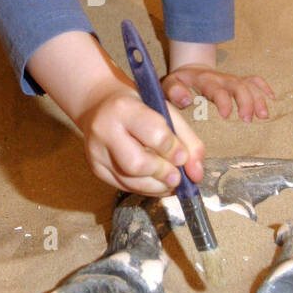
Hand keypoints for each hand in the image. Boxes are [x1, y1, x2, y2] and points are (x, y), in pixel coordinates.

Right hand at [76, 83, 204, 195]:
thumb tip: (197, 175)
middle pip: (138, 165)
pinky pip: (124, 187)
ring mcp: (96, 152)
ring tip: (170, 180)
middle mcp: (104, 130)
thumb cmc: (137, 105)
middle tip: (178, 176)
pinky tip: (156, 182)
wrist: (98, 104)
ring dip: (157, 186)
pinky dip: (146, 189)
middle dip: (163, 174)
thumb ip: (187, 139)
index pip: (154, 135)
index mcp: (124, 108)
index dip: (174, 150)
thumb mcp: (164, 110)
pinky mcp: (96, 168)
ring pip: (131, 182)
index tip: (184, 157)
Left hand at [162, 65, 274, 120]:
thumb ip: (174, 91)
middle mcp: (221, 78)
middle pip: (238, 86)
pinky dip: (264, 89)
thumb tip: (187, 100)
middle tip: (247, 119)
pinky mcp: (239, 81)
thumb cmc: (179, 84)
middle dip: (245, 102)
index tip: (227, 116)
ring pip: (249, 85)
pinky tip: (272, 100)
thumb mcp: (168, 85)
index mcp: (204, 80)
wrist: (190, 71)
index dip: (223, 101)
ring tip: (263, 116)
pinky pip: (255, 81)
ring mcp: (232, 79)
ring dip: (258, 99)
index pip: (216, 89)